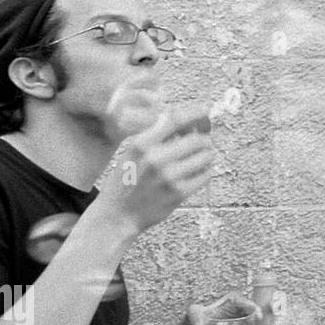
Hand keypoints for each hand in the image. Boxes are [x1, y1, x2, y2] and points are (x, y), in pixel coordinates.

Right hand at [93, 104, 215, 236]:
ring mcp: (169, 177)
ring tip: (199, 158)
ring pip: (206, 156)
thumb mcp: (132, 152)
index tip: (205, 110)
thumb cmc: (126, 180)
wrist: (118, 215)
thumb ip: (155, 136)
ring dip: (207, 155)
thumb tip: (186, 122)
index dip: (194, 113)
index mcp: (141, 144)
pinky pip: (205, 175)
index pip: (175, 120)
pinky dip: (205, 172)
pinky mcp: (179, 193)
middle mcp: (155, 159)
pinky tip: (196, 173)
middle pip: (197, 139)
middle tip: (202, 142)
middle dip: (204, 139)